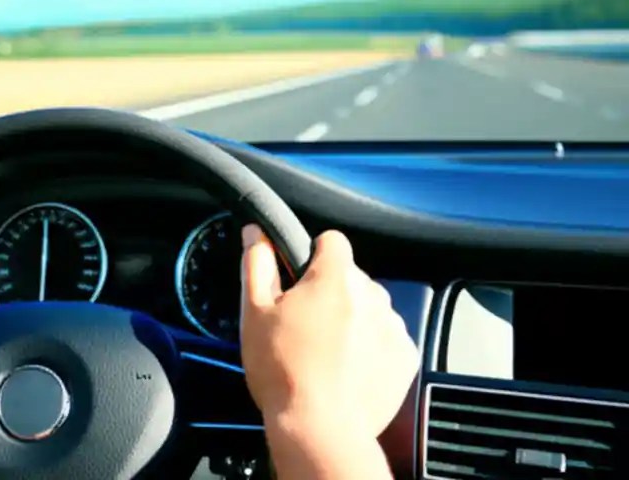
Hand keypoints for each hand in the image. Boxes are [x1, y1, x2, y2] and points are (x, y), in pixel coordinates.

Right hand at [239, 226, 416, 439]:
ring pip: (370, 306)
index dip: (312, 254)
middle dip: (330, 291)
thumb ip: (256, 264)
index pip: (332, 240)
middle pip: (351, 276)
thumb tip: (256, 233)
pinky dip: (370, 346)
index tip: (298, 280)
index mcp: (334, 279)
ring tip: (326, 351)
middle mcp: (372, 296)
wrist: (320, 428)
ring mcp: (393, 326)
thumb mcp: (254, 314)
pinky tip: (348, 368)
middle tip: (303, 324)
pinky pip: (386, 337)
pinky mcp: (406, 356)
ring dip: (352, 318)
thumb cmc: (282, 370)